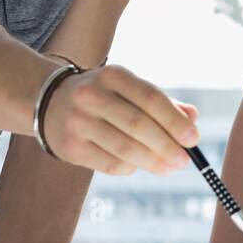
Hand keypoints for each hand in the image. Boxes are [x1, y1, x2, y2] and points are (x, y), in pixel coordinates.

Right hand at [41, 64, 199, 175]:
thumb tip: (192, 118)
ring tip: (169, 168)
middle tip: (184, 160)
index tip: (193, 139)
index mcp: (112, 75)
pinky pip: (110, 164)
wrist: (49, 102)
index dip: (175, 121)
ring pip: (125, 149)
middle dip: (167, 146)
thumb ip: (162, 102)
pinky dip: (131, 167)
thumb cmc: (103, 96)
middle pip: (138, 125)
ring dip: (153, 162)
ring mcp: (78, 122)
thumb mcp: (128, 88)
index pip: (150, 98)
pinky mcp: (70, 147)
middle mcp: (92, 95)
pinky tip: (140, 165)